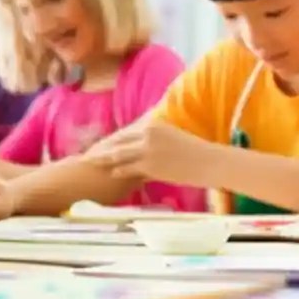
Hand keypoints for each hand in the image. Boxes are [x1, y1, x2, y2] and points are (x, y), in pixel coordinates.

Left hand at [85, 121, 211, 185]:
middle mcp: (148, 134)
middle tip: (87, 155)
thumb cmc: (197, 152)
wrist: (212, 162)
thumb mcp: (175, 138)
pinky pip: (127, 168)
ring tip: (91, 164)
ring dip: (103, 160)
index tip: (100, 145)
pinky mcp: (150, 165)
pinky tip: (110, 174)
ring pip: (118, 155)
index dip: (110, 140)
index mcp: (154, 125)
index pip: (125, 132)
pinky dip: (117, 171)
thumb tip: (144, 146)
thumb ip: (157, 139)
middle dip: (101, 149)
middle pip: (117, 141)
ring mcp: (148, 150)